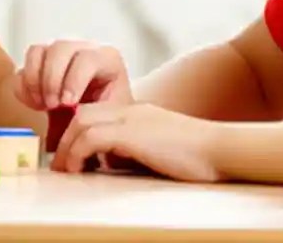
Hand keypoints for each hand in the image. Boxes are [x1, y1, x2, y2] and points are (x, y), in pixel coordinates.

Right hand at [15, 40, 132, 110]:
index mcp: (106, 59)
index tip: (68, 104)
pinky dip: (24, 86)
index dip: (74, 80)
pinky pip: (23, 66)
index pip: (87, 58)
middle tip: (52, 105)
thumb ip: (94, 113)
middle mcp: (82, 49)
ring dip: (34, 80)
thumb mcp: (109, 116)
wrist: (98, 120)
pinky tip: (34, 104)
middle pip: (60, 49)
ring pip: (38, 51)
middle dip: (52, 80)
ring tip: (41, 105)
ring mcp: (58, 53)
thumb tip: (76, 117)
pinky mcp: (40, 63)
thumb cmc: (107, 117)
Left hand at [52, 101, 224, 182]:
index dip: (77, 135)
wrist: (221, 150)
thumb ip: (135, 152)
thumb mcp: (158, 150)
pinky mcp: (134, 134)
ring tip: (66, 171)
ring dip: (68, 148)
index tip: (71, 159)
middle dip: (66, 140)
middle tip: (61, 166)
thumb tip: (110, 166)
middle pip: (83, 115)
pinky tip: (79, 170)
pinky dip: (78, 153)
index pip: (95, 114)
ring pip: (82, 122)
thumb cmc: (197, 158)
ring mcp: (132, 119)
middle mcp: (131, 111)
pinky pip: (93, 137)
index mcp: (137, 114)